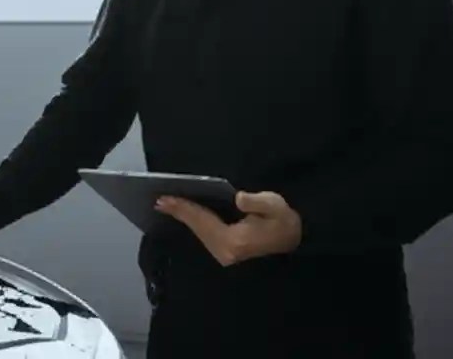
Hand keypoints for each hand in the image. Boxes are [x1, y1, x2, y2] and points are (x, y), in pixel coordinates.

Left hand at [155, 191, 301, 266]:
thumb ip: (258, 202)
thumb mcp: (276, 207)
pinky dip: (193, 223)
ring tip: (165, 204)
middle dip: (178, 212)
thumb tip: (239, 198)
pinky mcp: (226, 252)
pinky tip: (183, 213)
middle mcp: (225, 251)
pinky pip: (204, 235)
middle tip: (158, 200)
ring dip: (183, 217)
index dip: (184, 208)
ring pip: (199, 233)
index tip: (164, 199)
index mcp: (235, 241)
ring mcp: (225, 255)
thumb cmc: (284, 221)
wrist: (295, 239)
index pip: (203, 221)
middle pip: (197, 228)